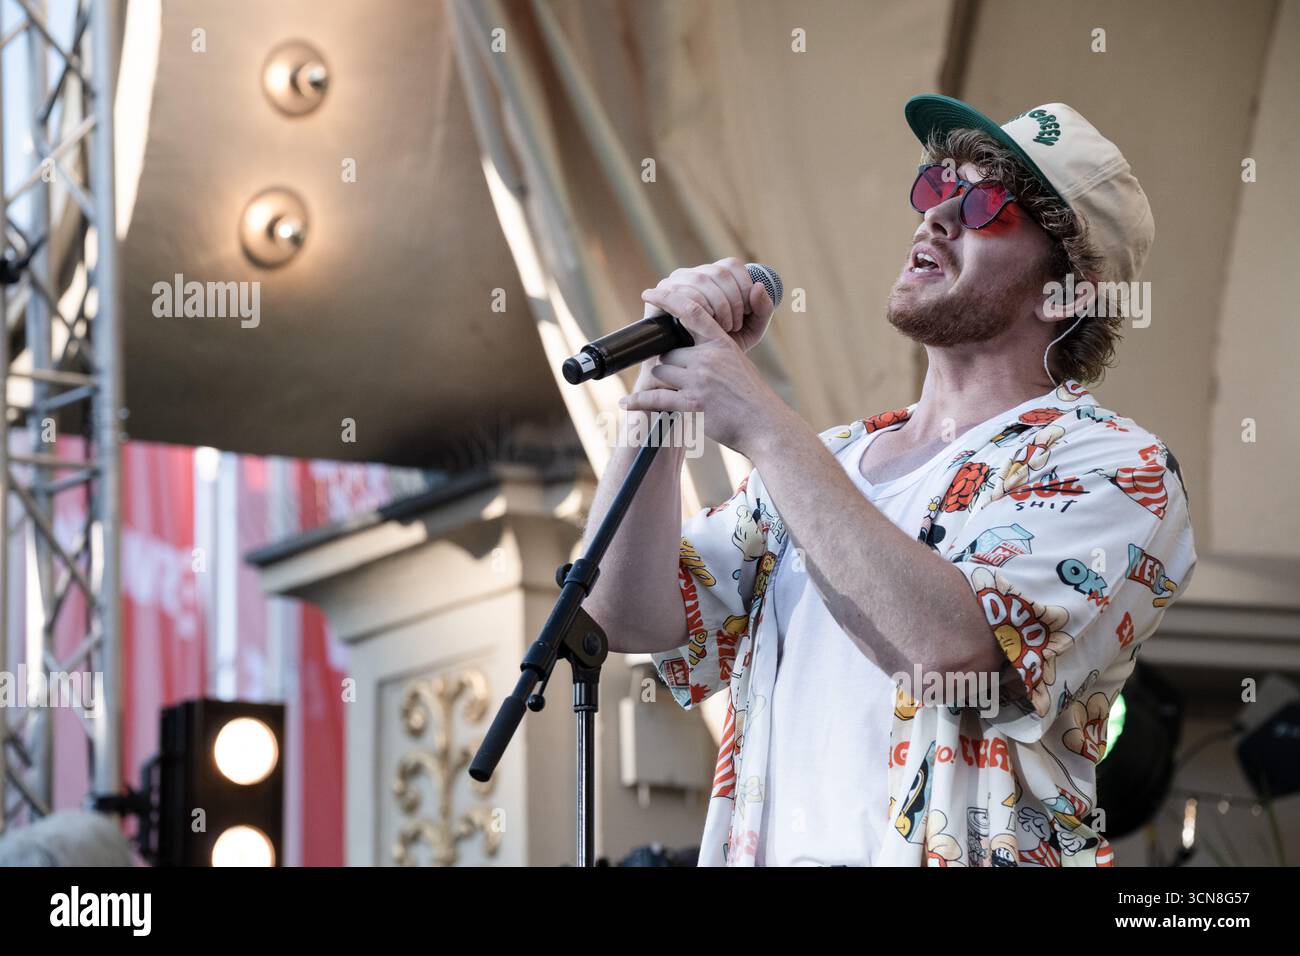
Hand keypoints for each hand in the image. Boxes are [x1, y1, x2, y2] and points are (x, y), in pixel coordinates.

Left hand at [621, 275, 792, 457]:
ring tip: (677, 392)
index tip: (650, 292)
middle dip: (670, 363)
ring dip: (663, 382)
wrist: (763, 424)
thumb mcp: (738, 362)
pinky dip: (638, 401)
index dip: (668, 298)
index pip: (692, 311)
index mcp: (722, 343)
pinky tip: (626, 403)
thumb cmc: (751, 396)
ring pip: (662, 371)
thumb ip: (715, 350)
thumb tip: (690, 342)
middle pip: (669, 351)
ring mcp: (699, 381)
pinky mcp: (692, 404)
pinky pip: (655, 399)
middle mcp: (708, 358)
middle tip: (679, 376)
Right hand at [639, 258, 775, 354]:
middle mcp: (695, 274)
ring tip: (722, 328)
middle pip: (719, 272)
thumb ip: (763, 310)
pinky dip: (700, 307)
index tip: (747, 312)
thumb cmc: (723, 346)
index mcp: (716, 276)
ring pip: (702, 280)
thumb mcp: (751, 330)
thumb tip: (758, 286)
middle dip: (732, 300)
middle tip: (734, 326)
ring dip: (717, 305)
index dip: (744, 286)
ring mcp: (676, 281)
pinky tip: (706, 322)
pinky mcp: (661, 293)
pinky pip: (683, 292)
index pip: (731, 266)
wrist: (696, 368)